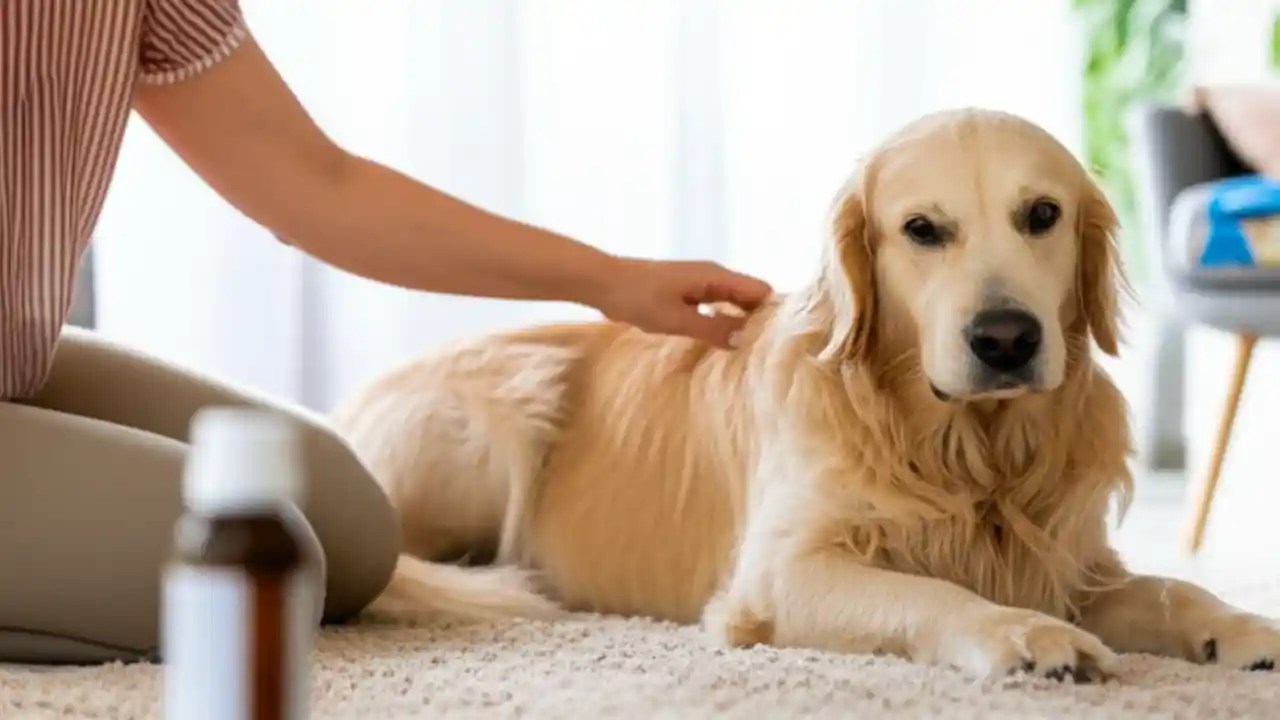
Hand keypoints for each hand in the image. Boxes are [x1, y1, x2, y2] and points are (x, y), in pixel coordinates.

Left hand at [591, 258, 772, 347]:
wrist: (603, 283)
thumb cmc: (639, 298)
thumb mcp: (677, 319)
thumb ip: (712, 329)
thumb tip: (745, 339)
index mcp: (716, 277)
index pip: (759, 290)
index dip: (771, 312)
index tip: (777, 339)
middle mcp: (712, 276)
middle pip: (748, 296)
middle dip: (757, 320)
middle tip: (766, 352)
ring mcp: (698, 284)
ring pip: (730, 302)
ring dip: (739, 322)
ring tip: (747, 352)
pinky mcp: (685, 293)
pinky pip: (713, 305)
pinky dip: (720, 321)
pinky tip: (719, 342)